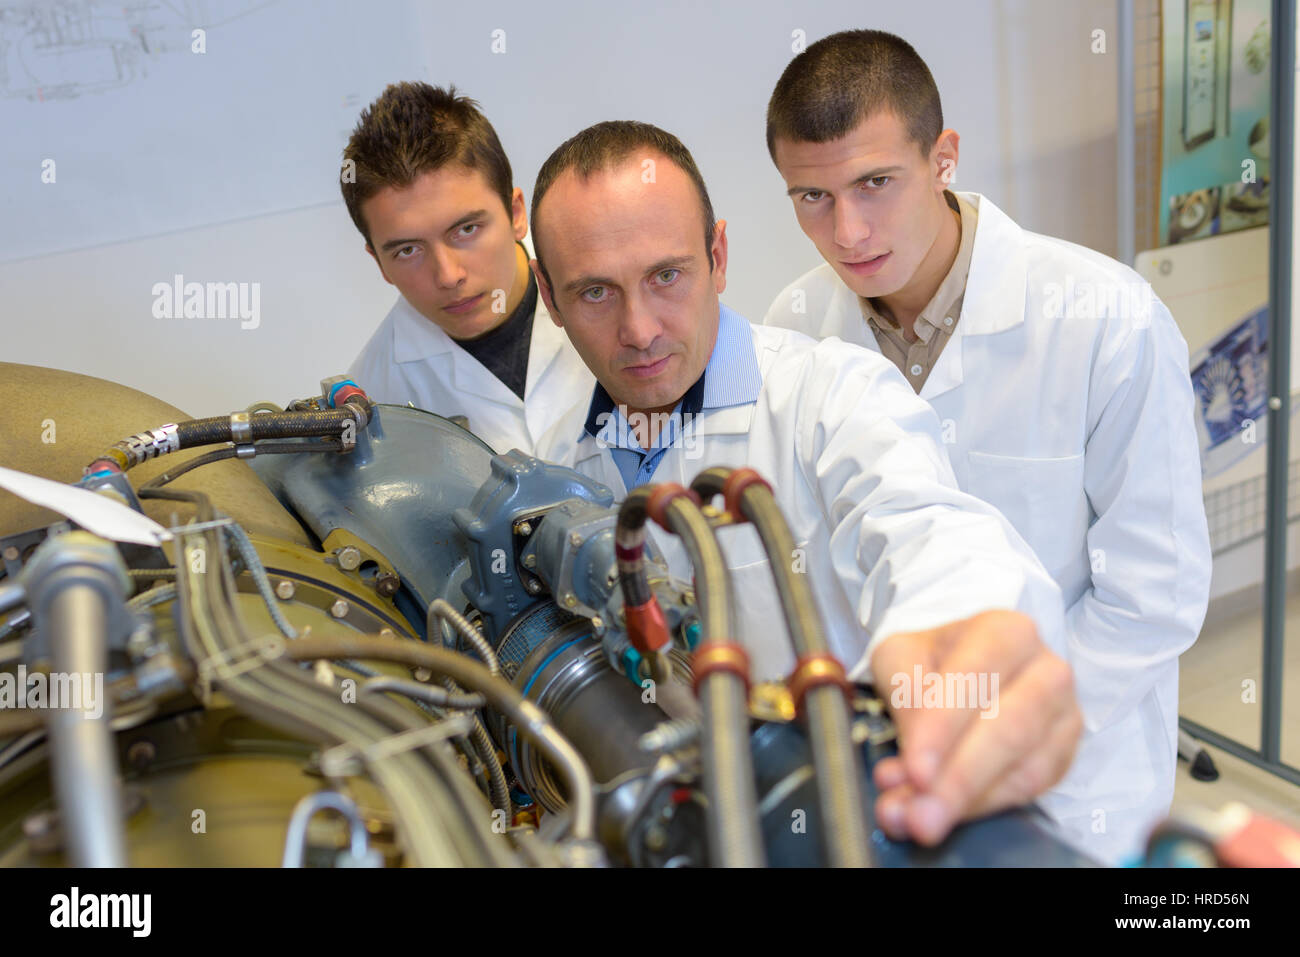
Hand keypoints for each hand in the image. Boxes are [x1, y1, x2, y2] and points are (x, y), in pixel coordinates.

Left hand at [867, 609, 1081, 845]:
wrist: (964, 665)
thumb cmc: (933, 659)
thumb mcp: (901, 658)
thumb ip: (903, 700)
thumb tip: (908, 767)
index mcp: (1004, 631)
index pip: (974, 680)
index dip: (943, 730)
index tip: (915, 771)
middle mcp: (1045, 669)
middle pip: (1009, 730)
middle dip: (960, 780)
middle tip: (920, 816)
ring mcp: (1062, 712)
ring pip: (1024, 768)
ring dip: (969, 801)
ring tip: (921, 818)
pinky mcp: (1064, 751)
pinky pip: (1032, 789)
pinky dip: (988, 806)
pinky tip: (952, 811)